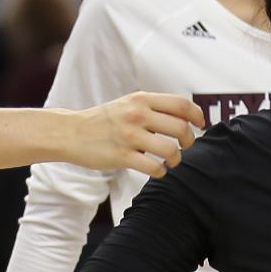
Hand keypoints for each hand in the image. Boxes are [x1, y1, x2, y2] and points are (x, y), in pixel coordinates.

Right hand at [65, 92, 204, 176]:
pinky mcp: (121, 156)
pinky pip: (154, 167)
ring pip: (171, 150)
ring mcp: (129, 136)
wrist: (71, 132)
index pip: (181, 104)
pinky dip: (161, 172)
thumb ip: (152, 107)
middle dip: (190, 141)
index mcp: (141, 100)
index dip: (197, 116)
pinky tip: (157, 170)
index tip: (199, 125)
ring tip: (171, 161)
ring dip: (177, 159)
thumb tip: (183, 118)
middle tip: (186, 146)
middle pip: (181, 128)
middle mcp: (137, 115)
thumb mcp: (127, 104)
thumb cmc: (103, 120)